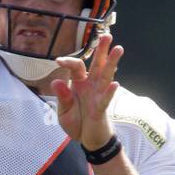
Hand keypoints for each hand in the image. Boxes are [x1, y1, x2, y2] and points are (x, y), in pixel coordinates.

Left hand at [47, 31, 122, 147]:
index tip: (58, 60)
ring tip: (118, 48)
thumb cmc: (75, 122)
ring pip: (106, 76)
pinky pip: (106, 99)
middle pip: (97, 65)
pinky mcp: (101, 108)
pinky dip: (109, 92)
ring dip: (112, 63)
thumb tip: (56, 81)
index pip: (76, 67)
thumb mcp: (63, 112)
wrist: (87, 139)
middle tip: (106, 35)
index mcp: (79, 83)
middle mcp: (90, 85)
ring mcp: (98, 95)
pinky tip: (115, 83)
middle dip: (101, 50)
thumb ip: (61, 98)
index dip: (68, 62)